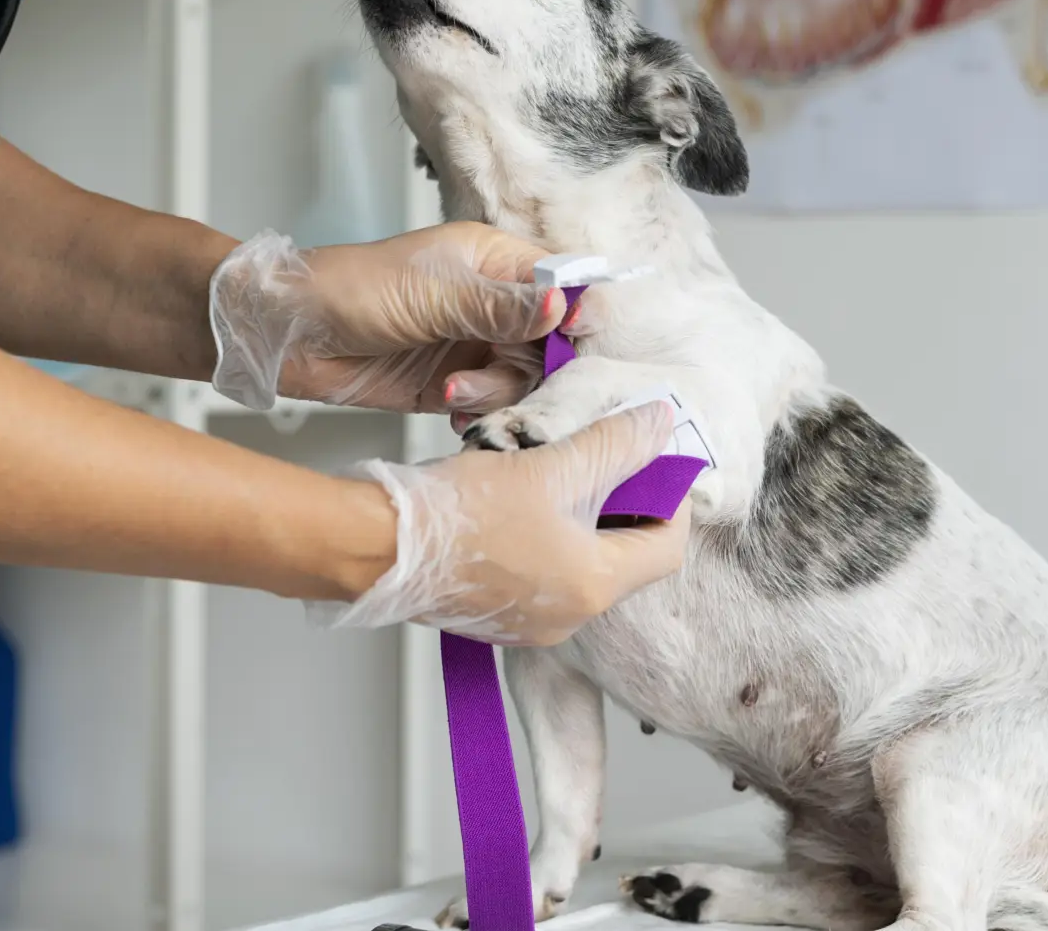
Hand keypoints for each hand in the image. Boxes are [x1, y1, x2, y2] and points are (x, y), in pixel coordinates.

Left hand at [207, 222, 571, 411]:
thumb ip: (500, 306)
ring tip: (454, 392)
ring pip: (524, 379)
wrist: (286, 334)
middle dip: (536, 367)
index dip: (578, 313)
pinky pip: (491, 404)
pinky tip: (452, 411)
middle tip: (505, 381)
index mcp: (494, 260)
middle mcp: (491, 302)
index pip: (563, 282)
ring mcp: (473, 344)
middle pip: (552, 340)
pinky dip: (479, 413)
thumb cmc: (348, 290)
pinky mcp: (451, 383)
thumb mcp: (431, 295)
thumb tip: (563, 302)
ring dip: (497, 393)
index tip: (577, 343)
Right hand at [309, 402, 690, 645]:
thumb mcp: (551, 465)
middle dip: (625, 503)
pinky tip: (526, 500)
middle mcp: (570, 618)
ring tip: (563, 471)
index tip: (654, 459)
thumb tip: (659, 423)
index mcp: (593, 586)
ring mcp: (533, 623)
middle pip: (627, 557)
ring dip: (585, 518)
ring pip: (584, 564)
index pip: (667, 547)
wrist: (376, 546)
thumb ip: (614, 443)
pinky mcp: (500, 616)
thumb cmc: (459, 511)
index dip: (670, 498)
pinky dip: (551, 538)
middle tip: (608, 457)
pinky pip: (546, 576)